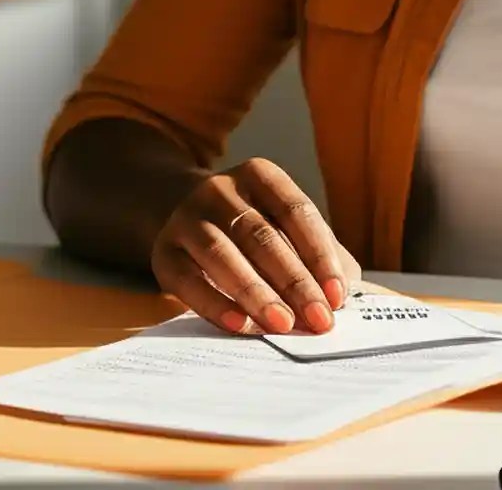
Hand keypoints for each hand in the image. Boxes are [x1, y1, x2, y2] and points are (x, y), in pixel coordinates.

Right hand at [150, 158, 360, 334]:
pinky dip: (214, 304)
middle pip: (261, 236)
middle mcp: (220, 189)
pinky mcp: (163, 251)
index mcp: (260, 175)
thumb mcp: (284, 225)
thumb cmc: (251, 226)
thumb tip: (339, 297)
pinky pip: (186, 280)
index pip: (296, 211)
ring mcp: (186, 218)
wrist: (179, 211)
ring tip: (283, 324)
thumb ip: (315, 254)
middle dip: (295, 281)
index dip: (320, 254)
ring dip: (256, 293)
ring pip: (222, 254)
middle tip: (318, 319)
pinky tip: (240, 326)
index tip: (337, 295)